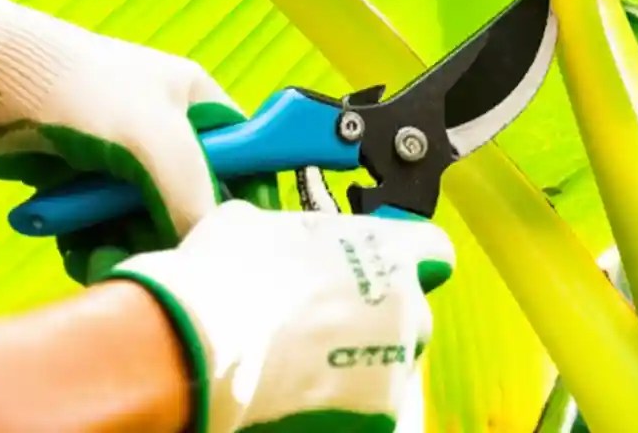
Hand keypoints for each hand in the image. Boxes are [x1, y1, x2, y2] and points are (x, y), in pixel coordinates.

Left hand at [0, 0, 244, 278]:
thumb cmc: (79, 89)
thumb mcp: (156, 143)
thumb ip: (195, 200)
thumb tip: (208, 254)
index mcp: (195, 100)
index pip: (246, 154)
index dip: (246, 197)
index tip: (235, 241)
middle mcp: (163, 128)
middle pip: (188, 201)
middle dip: (162, 234)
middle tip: (144, 256)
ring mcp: (118, 154)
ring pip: (140, 220)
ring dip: (118, 243)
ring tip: (91, 252)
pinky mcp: (78, 177)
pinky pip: (99, 224)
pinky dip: (86, 240)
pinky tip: (70, 245)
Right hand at [106, 199, 455, 432]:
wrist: (203, 346)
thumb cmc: (225, 273)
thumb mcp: (249, 225)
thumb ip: (285, 232)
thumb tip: (269, 237)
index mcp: (385, 250)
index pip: (434, 251)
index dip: (412, 261)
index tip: (386, 271)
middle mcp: (405, 306)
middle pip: (412, 316)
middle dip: (380, 322)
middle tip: (325, 328)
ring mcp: (394, 366)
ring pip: (390, 366)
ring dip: (359, 366)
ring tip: (302, 371)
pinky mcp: (377, 416)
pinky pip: (369, 411)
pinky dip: (341, 408)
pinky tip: (297, 401)